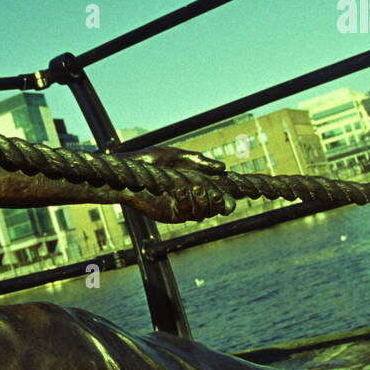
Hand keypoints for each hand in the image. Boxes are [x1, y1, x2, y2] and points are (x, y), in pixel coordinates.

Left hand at [121, 145, 237, 222]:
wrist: (129, 170)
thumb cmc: (150, 160)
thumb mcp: (176, 156)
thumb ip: (198, 161)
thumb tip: (222, 168)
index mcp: (196, 182)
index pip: (219, 191)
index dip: (230, 193)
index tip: (240, 190)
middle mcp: (192, 197)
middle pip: (215, 207)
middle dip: (221, 202)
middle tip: (222, 196)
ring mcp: (181, 207)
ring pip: (203, 213)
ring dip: (205, 203)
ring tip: (197, 187)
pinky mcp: (169, 213)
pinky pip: (185, 213)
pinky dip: (186, 202)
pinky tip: (182, 189)